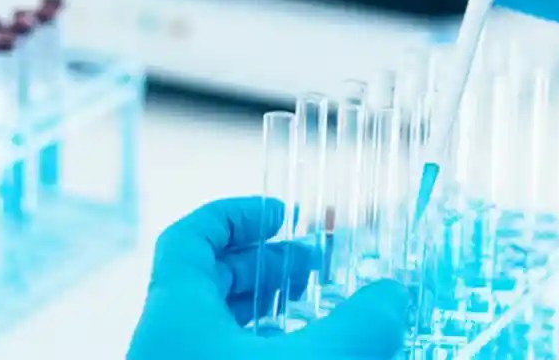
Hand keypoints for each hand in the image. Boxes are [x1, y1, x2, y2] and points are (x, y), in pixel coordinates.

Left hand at [127, 197, 411, 359]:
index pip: (187, 239)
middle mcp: (164, 344)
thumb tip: (393, 295)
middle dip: (266, 265)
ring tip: (323, 310)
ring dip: (271, 314)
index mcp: (173, 314)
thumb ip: (358, 325)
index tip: (279, 213)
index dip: (232, 215)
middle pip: (207, 282)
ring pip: (218, 331)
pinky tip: (314, 354)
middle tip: (316, 261)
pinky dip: (266, 351)